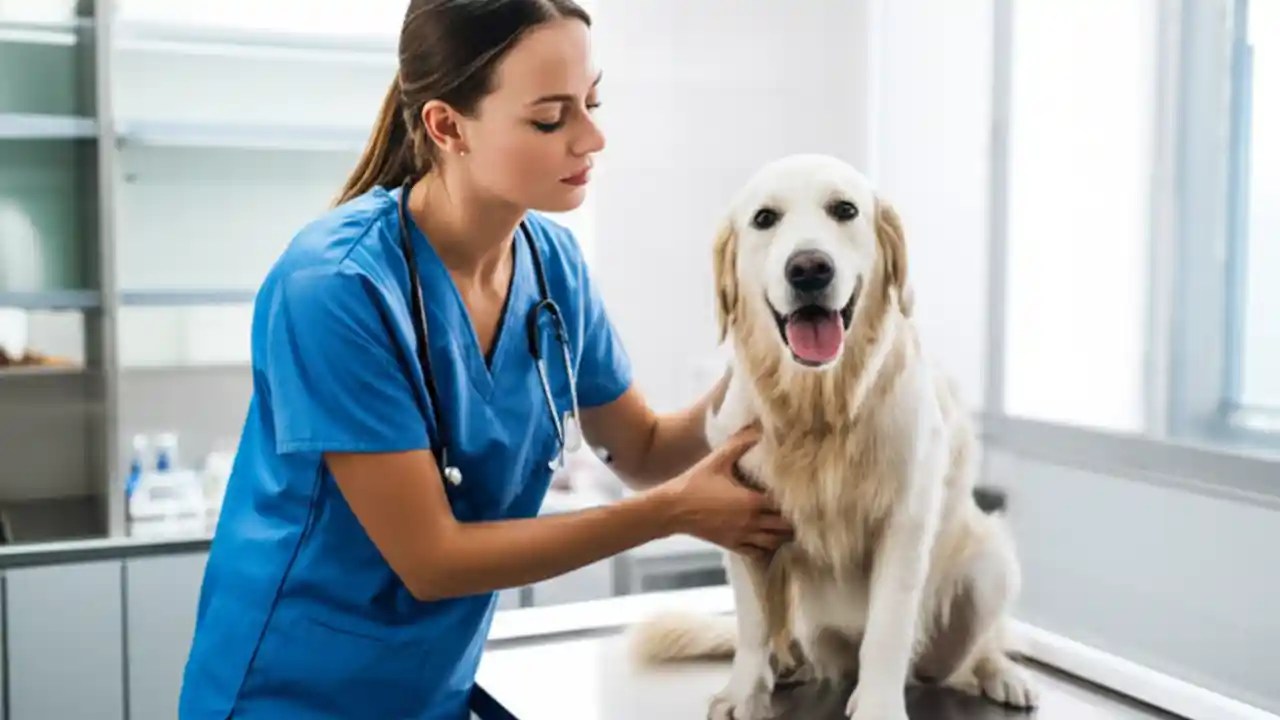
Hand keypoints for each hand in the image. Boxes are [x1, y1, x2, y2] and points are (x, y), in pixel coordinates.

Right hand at [659, 425, 792, 560]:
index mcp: (750, 501)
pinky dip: (766, 548)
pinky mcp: (731, 544)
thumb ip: (739, 444)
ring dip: (782, 535)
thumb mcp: (717, 461)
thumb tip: (757, 429)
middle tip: (800, 510)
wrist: (671, 509)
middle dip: (793, 519)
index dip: (795, 500)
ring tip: (787, 525)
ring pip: (773, 542)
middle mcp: (750, 522)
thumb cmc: (694, 483)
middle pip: (783, 527)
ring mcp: (741, 536)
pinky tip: (767, 540)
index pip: (783, 505)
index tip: (800, 492)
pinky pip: (756, 552)